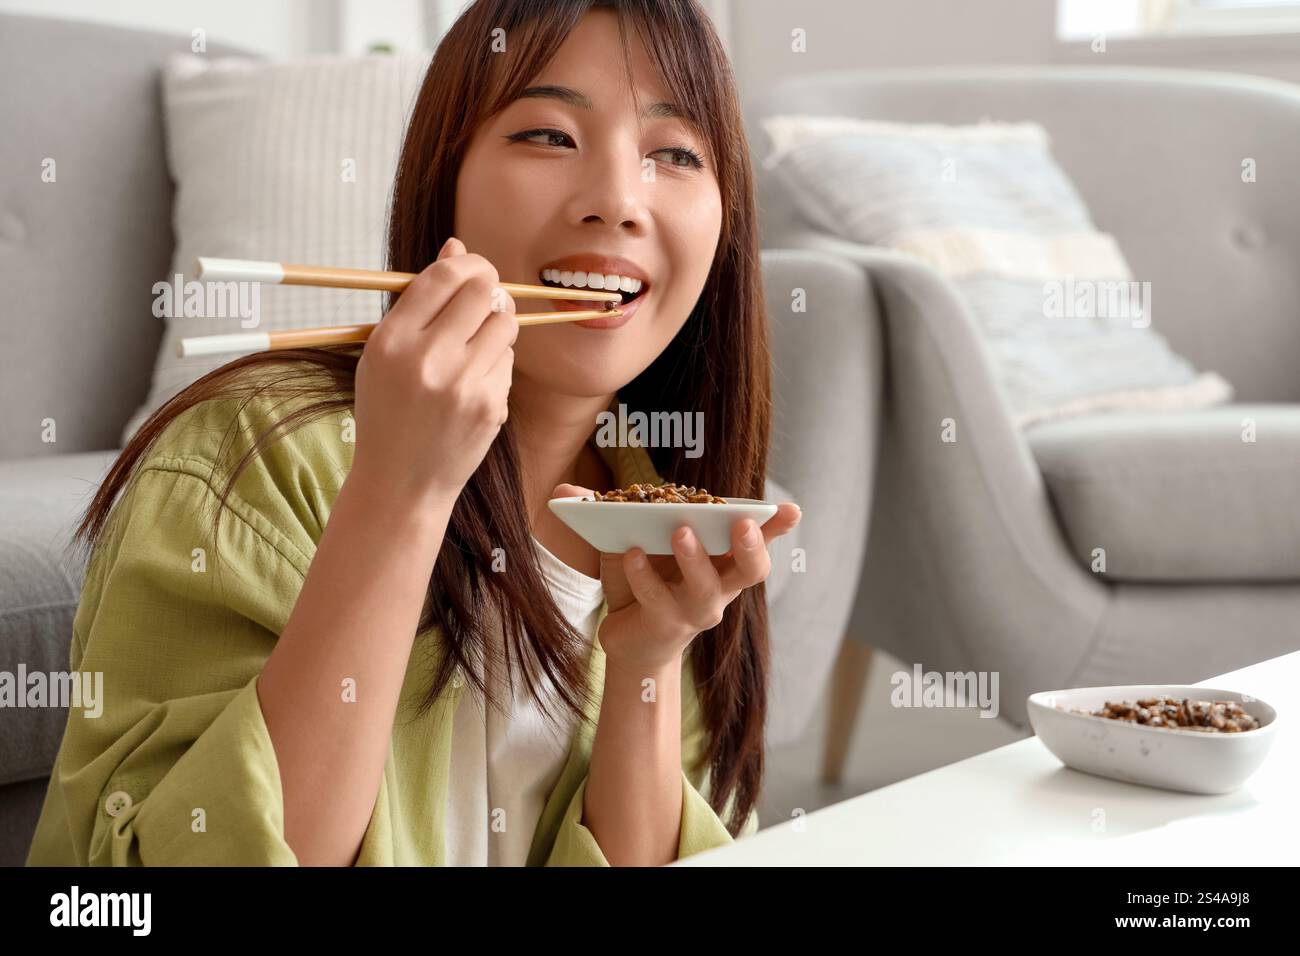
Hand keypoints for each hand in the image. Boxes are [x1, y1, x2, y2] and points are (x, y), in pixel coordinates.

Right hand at [350, 236, 516, 506]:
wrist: (402, 482)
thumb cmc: (389, 412)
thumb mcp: (384, 355)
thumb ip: (420, 301)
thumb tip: (457, 245)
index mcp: (392, 341)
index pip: (443, 275)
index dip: (467, 262)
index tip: (474, 267)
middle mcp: (427, 360)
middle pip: (483, 291)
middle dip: (489, 288)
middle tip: (484, 298)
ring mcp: (462, 385)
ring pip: (504, 324)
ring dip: (496, 325)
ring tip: (474, 346)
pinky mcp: (490, 406)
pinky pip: (507, 361)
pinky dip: (496, 363)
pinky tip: (473, 384)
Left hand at [551, 484, 801, 670]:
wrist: (628, 640)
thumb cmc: (641, 582)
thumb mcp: (633, 542)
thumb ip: (606, 514)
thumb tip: (562, 492)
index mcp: (722, 562)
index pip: (758, 542)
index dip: (777, 526)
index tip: (792, 510)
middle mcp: (718, 588)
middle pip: (751, 570)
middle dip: (752, 545)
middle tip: (739, 522)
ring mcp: (695, 610)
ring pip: (707, 588)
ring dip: (694, 558)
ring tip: (680, 532)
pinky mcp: (666, 625)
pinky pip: (658, 598)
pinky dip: (644, 575)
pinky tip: (630, 555)